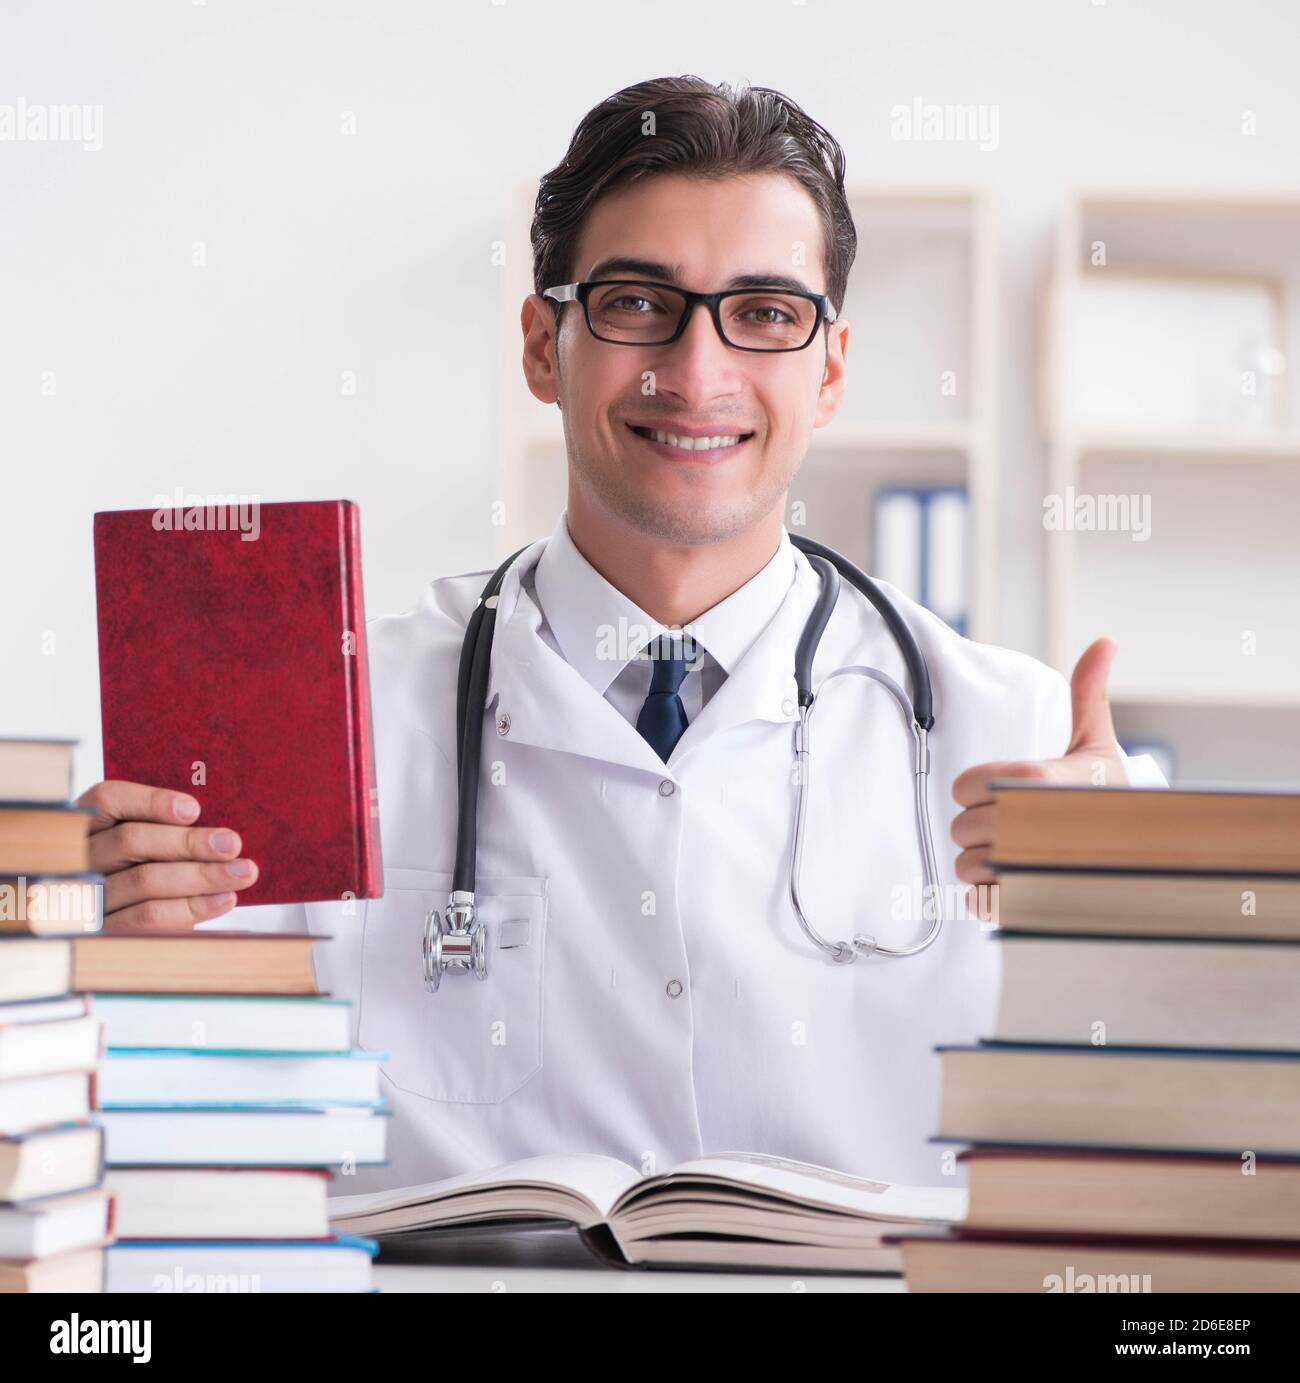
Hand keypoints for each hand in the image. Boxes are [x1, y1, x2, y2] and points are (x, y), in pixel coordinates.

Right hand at [76, 780, 258, 929]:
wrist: (130, 940)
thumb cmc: (146, 876)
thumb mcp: (146, 848)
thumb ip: (167, 830)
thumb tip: (220, 827)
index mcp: (83, 826)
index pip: (107, 800)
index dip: (151, 801)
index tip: (194, 810)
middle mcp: (74, 859)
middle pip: (131, 840)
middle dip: (189, 841)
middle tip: (232, 844)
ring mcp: (85, 899)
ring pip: (145, 880)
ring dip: (202, 874)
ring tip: (243, 872)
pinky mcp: (102, 934)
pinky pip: (149, 917)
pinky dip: (193, 906)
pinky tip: (225, 899)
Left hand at [950, 638, 1126, 920]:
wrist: (1144, 860)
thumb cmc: (1110, 800)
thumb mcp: (1098, 745)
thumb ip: (1088, 696)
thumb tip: (1104, 643)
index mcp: (1046, 784)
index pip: (971, 785)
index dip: (974, 788)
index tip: (995, 791)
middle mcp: (1036, 829)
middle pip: (962, 827)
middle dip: (979, 825)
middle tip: (1010, 823)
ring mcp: (1032, 872)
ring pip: (967, 867)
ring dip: (980, 861)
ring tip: (1014, 853)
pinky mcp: (1028, 909)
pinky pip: (978, 904)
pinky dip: (987, 896)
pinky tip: (1013, 881)